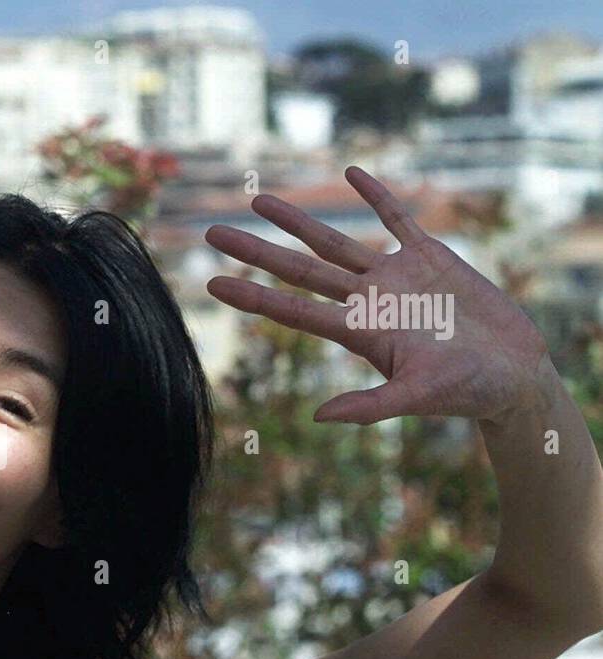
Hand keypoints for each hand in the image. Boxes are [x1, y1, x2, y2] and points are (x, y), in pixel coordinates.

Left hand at [202, 166, 550, 423]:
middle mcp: (367, 300)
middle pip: (299, 269)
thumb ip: (369, 406)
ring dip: (297, 221)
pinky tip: (351, 173)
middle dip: (256, 251)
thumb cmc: (466, 392)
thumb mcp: (417, 398)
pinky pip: (397, 218)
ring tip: (259, 200)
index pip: (292, 310)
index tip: (211, 283)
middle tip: (211, 233)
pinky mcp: (430, 258)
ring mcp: (395, 277)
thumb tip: (319, 417)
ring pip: (335, 241)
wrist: (514, 374)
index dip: (252, 295)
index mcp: (359, 331)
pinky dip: (376, 196)